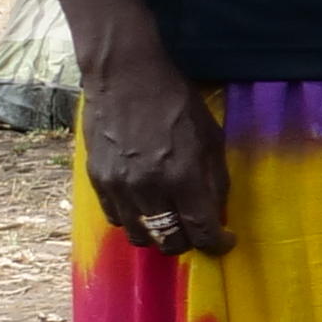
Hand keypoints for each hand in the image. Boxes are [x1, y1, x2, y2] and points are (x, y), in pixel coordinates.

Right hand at [82, 53, 230, 258]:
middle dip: (188, 242)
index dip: (217, 244)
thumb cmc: (176, 103)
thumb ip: (215, 179)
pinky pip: (116, 218)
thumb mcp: (211, 138)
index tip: (224, 241)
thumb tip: (216, 213)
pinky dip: (134, 221)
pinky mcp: (97, 180)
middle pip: (169, 241)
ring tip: (170, 222)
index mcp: (183, 177)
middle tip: (196, 232)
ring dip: (158, 235)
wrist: (126, 77)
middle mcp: (149, 188)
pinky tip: (145, 208)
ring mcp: (119, 186)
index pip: (201, 230)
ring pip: (139, 235)